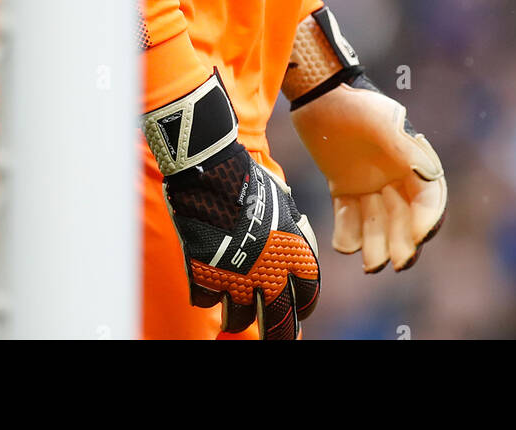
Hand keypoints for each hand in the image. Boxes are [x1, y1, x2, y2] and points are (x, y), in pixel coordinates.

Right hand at [143, 71, 319, 337]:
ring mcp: (236, 279)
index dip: (305, 304)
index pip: (309, 295)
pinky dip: (208, 295)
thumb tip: (299, 234)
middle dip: (279, 335)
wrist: (213, 172)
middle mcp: (269, 274)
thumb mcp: (282, 201)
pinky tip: (208, 283)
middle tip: (277, 342)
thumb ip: (292, 227)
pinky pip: (208, 301)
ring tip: (235, 314)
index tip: (300, 307)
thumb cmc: (250, 181)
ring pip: (239, 318)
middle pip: (279, 321)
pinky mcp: (206, 277)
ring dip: (238, 317)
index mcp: (293, 254)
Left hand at [292, 75, 446, 271]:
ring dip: (377, 245)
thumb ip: (405, 150)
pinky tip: (344, 244)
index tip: (418, 239)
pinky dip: (348, 233)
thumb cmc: (355, 103)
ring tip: (371, 264)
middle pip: (404, 218)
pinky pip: (349, 218)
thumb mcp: (383, 123)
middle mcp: (393, 177)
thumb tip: (430, 174)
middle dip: (403, 242)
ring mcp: (369, 183)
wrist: (318, 92)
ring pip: (378, 223)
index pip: (428, 199)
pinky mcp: (343, 187)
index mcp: (411, 161)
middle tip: (396, 263)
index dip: (426, 221)